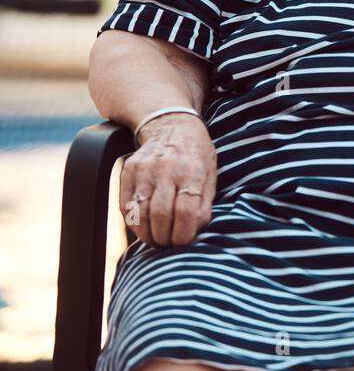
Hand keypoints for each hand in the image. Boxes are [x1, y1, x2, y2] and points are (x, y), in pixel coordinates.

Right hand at [120, 113, 216, 247]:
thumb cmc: (196, 156)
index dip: (183, 234)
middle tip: (168, 245)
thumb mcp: (210, 176)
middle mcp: (166, 169)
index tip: (183, 243)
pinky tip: (144, 227)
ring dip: (147, 235)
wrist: (171, 125)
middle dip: (164, 238)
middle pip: (160, 215)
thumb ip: (203, 205)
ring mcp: (144, 169)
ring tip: (156, 240)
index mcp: (192, 171)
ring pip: (140, 213)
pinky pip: (126, 206)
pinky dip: (134, 223)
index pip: (185, 211)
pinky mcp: (128, 171)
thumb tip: (194, 234)